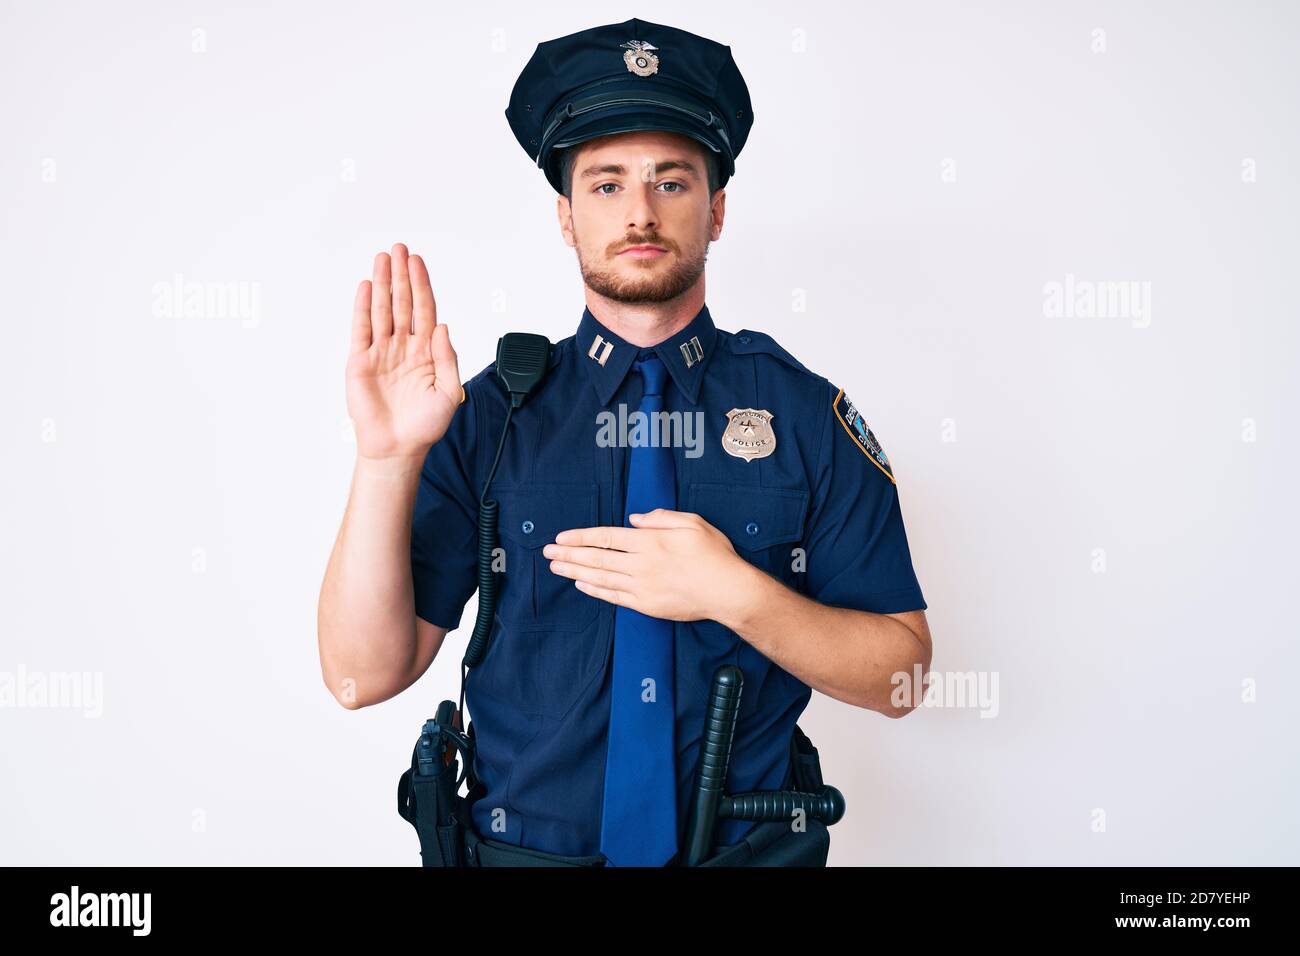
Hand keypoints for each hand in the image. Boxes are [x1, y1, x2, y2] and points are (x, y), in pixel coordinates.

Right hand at [346, 242, 462, 460]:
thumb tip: (443, 326)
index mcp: (427, 351)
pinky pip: (361, 328)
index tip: (418, 262)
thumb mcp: (449, 392)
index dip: (422, 285)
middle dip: (401, 275)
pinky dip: (362, 307)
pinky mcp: (360, 361)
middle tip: (400, 249)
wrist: (397, 447)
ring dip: (381, 283)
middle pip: (402, 302)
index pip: (425, 309)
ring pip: (381, 310)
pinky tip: (365, 286)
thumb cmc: (425, 425)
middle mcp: (404, 346)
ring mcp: (382, 351)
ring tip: (382, 258)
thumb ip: (448, 358)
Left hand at [542, 509, 753, 622]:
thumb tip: (634, 519)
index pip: (606, 537)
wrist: (728, 592)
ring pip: (600, 578)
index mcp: (650, 541)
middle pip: (597, 558)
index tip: (562, 537)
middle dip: (569, 554)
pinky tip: (582, 584)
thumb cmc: (714, 555)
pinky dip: (595, 590)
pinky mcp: (646, 605)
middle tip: (547, 552)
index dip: (581, 537)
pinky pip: (614, 597)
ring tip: (556, 567)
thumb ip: (661, 518)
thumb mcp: (692, 523)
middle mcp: (641, 564)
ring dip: (575, 572)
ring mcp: (642, 587)